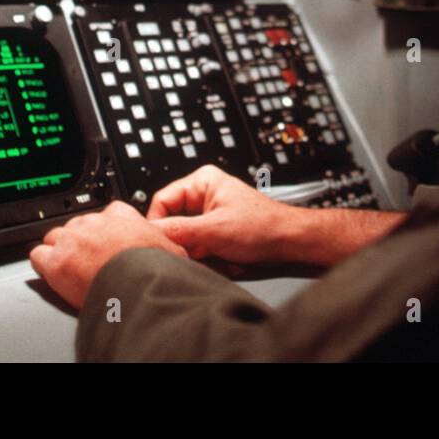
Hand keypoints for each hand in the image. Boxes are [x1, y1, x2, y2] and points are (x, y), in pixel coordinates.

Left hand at [30, 201, 187, 308]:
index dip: (104, 231)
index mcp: (120, 215)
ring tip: (70, 269)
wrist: (140, 288)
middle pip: (77, 226)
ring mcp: (72, 240)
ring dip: (61, 252)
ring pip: (55, 238)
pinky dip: (43, 265)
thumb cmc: (155, 271)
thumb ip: (167, 243)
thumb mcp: (172, 249)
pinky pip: (38, 256)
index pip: (105, 214)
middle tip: (89, 261)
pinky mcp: (57, 262)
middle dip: (80, 242)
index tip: (106, 243)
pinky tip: (52, 275)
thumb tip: (179, 251)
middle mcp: (93, 223)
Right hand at [150, 165, 406, 266]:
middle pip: (172, 218)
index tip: (155, 242)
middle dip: (180, 238)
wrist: (290, 241)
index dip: (157, 222)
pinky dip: (203, 253)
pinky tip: (217, 257)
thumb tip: (149, 232)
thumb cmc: (263, 227)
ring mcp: (210, 212)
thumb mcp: (214, 230)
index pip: (161, 200)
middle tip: (189, 251)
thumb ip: (179, 230)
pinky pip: (197, 243)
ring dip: (193, 248)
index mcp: (202, 181)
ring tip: (210, 253)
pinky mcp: (216, 229)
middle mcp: (204, 193)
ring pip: (184, 234)